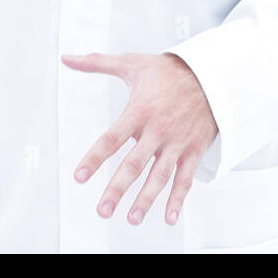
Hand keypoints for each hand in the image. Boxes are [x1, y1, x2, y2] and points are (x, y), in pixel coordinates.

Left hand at [62, 52, 218, 225]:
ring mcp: (177, 142)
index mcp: (139, 110)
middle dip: (117, 188)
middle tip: (103, 210)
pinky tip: (169, 217)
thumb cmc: (168, 70)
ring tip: (132, 219)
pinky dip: (178, 199)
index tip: (79, 177)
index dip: (95, 158)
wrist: (210, 74)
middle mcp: (157, 129)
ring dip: (146, 199)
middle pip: (134, 163)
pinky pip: (185, 178)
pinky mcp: (193, 149)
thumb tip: (66, 58)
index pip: (112, 138)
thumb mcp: (132, 63)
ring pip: (160, 176)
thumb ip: (97, 63)